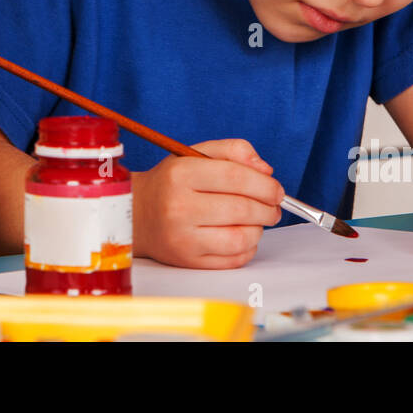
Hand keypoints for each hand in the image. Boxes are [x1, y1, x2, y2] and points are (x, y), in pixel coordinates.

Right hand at [133, 139, 282, 268]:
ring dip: (259, 229)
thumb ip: (232, 151)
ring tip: (257, 221)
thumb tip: (265, 170)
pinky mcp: (188, 261)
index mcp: (180, 174)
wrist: (135, 216)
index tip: (277, 189)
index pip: (235, 177)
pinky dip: (248, 247)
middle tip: (273, 207)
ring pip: (241, 237)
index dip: (264, 184)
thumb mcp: (193, 155)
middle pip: (241, 209)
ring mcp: (183, 237)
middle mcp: (179, 207)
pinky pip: (233, 259)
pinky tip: (243, 235)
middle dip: (268, 208)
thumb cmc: (171, 184)